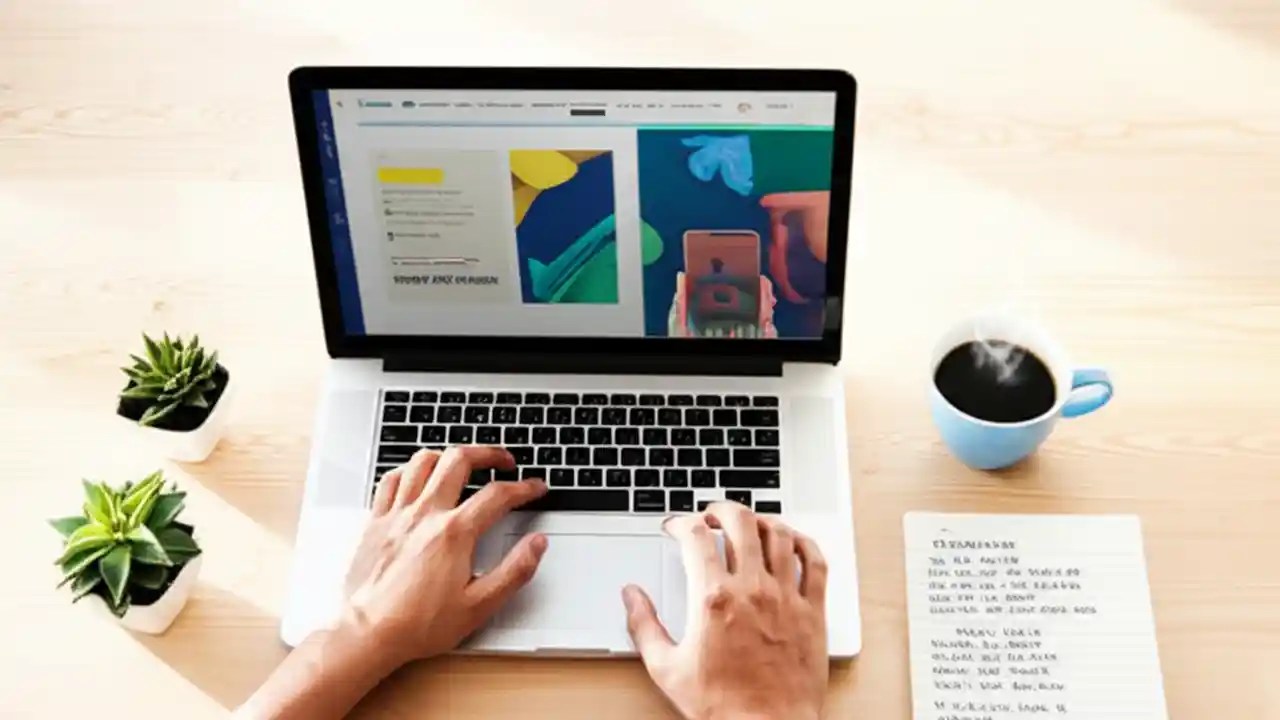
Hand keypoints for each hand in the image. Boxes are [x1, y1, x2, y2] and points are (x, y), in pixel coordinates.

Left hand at [345, 446, 549, 664]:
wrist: (368, 634)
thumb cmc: (419, 624)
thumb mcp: (480, 606)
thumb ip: (514, 571)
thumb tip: (536, 545)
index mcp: (454, 533)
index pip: (498, 495)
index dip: (524, 488)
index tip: (535, 488)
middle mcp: (425, 514)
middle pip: (459, 460)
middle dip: (488, 453)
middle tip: (503, 460)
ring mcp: (397, 515)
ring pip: (422, 461)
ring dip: (448, 455)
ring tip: (462, 462)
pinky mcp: (375, 522)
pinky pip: (390, 480)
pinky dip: (407, 471)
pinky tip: (416, 477)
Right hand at [623, 503, 828, 719]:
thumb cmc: (721, 707)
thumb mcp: (666, 668)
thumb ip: (643, 625)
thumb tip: (631, 596)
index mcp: (712, 598)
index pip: (695, 536)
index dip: (681, 522)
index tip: (676, 527)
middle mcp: (751, 589)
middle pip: (740, 522)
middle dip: (721, 509)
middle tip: (711, 514)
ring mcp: (785, 597)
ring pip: (779, 534)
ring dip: (760, 519)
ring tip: (749, 523)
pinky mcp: (812, 611)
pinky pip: (815, 562)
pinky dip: (804, 542)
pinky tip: (792, 540)